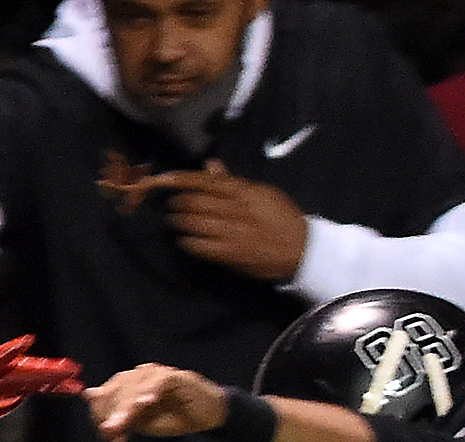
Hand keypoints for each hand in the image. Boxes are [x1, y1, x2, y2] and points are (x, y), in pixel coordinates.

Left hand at [0, 335, 83, 441]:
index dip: (7, 353)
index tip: (27, 341)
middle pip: (18, 370)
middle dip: (44, 368)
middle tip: (71, 368)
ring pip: (26, 377)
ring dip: (51, 378)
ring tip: (77, 381)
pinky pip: (25, 389)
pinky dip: (44, 388)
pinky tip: (64, 389)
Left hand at [84, 363, 226, 441]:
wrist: (204, 415)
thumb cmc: (170, 417)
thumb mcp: (141, 424)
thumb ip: (118, 418)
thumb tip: (88, 398)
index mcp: (125, 386)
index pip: (104, 399)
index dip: (101, 418)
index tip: (106, 440)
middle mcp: (136, 376)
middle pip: (116, 394)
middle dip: (112, 416)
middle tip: (109, 434)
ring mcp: (154, 374)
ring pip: (134, 388)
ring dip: (126, 407)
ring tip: (120, 424)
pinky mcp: (173, 375)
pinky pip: (159, 381)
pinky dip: (151, 391)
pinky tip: (147, 402)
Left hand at [162, 161, 308, 281]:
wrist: (301, 248)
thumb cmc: (281, 217)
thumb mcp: (261, 192)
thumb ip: (232, 180)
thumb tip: (209, 165)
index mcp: (243, 191)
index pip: (204, 180)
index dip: (180, 179)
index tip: (164, 178)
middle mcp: (235, 209)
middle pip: (194, 201)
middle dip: (176, 202)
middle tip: (170, 204)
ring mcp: (231, 232)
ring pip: (193, 223)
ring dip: (178, 221)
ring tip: (172, 220)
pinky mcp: (230, 254)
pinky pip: (200, 247)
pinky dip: (187, 242)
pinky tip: (183, 240)